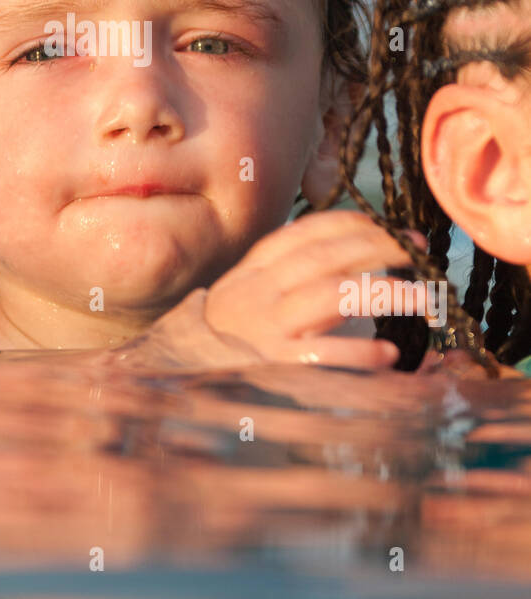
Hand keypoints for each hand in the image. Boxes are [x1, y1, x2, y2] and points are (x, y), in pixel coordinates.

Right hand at [112, 211, 425, 373]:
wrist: (177, 372)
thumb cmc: (230, 331)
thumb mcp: (252, 289)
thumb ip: (292, 270)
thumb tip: (356, 253)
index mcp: (257, 267)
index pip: (312, 231)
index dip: (358, 225)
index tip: (396, 230)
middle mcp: (261, 291)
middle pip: (328, 257)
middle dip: (381, 248)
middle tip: (420, 253)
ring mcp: (267, 329)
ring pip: (331, 295)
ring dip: (383, 292)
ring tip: (421, 298)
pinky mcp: (274, 368)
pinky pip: (321, 355)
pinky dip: (357, 352)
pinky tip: (388, 355)